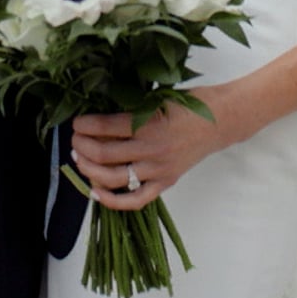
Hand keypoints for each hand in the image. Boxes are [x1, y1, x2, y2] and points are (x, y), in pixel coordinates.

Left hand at [69, 90, 232, 210]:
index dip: (84, 126)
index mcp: (149, 123)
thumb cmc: (190, 104)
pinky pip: (134, 200)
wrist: (222, 120)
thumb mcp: (158, 97)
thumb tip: (97, 116)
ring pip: (112, 178)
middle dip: (81, 146)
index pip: (105, 127)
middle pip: (103, 154)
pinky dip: (111, 200)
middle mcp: (151, 149)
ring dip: (88, 169)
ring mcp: (158, 169)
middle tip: (74, 140)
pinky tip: (95, 192)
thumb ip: (131, 108)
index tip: (75, 123)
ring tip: (79, 160)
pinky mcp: (165, 183)